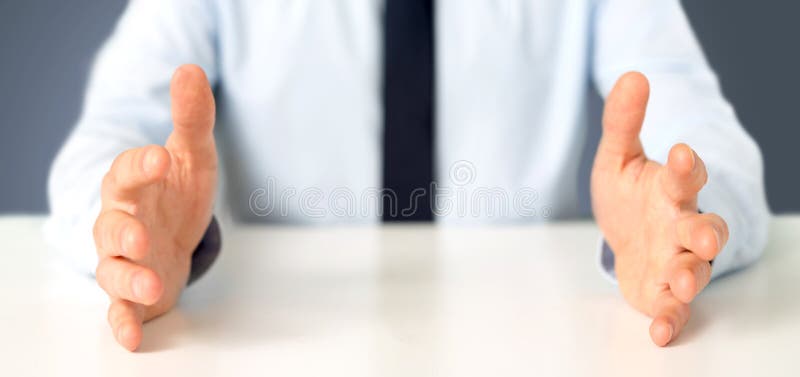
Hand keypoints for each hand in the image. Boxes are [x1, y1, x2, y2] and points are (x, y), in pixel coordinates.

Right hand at [92, 65, 217, 350]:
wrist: (171, 234)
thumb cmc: (175, 192)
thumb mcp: (193, 155)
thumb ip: (191, 118)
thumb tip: (190, 68)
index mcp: (133, 185)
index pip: (128, 172)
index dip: (140, 165)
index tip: (159, 157)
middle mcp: (121, 222)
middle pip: (111, 225)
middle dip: (123, 230)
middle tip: (142, 234)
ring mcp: (125, 260)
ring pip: (113, 269)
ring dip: (127, 278)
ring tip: (150, 284)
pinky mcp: (134, 293)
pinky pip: (120, 309)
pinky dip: (123, 322)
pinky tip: (131, 337)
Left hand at [591, 72, 728, 345]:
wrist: (626, 236)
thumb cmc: (629, 195)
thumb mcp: (617, 158)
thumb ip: (623, 123)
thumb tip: (631, 75)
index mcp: (672, 189)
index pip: (686, 175)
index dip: (685, 165)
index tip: (678, 153)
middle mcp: (682, 225)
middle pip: (705, 228)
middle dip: (706, 233)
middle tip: (702, 236)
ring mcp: (677, 260)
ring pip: (695, 269)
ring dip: (690, 277)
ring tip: (681, 283)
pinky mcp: (664, 291)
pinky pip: (674, 308)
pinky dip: (671, 319)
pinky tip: (660, 332)